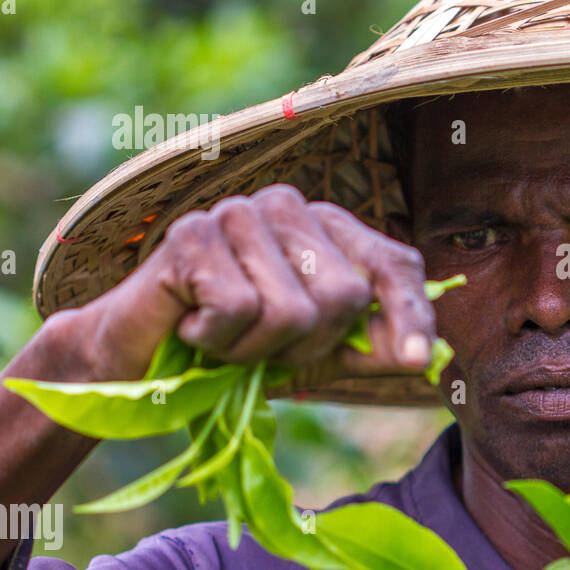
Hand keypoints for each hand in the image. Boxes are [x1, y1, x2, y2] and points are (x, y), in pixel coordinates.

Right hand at [64, 184, 437, 382]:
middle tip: (264, 348)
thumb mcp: (316, 354)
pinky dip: (217, 341)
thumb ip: (370, 349)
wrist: (139, 359)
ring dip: (257, 350)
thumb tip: (429, 358)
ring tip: (224, 337)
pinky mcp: (193, 233)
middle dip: (309, 347)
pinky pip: (240, 310)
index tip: (414, 362)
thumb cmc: (235, 347)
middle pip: (346, 297)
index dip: (410, 314)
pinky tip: (192, 327)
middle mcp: (290, 207)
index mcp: (330, 229)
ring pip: (294, 311)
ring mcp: (241, 213)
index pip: (393, 264)